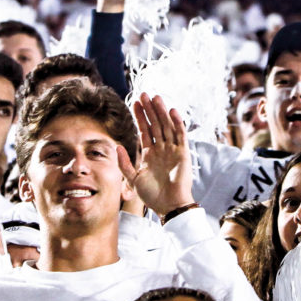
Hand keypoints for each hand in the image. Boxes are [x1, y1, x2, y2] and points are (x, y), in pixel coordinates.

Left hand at [125, 95, 193, 216]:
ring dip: (161, 112)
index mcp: (150, 154)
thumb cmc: (152, 195)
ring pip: (166, 126)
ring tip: (155, 97)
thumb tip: (117, 146)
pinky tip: (172, 111)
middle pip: (155, 124)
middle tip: (144, 94)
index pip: (145, 130)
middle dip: (150, 110)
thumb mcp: (133, 179)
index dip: (140, 117)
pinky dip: (177, 123)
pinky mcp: (183, 153)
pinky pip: (180, 135)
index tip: (135, 103)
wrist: (169, 206)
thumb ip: (124, 163)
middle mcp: (161, 149)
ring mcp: (173, 150)